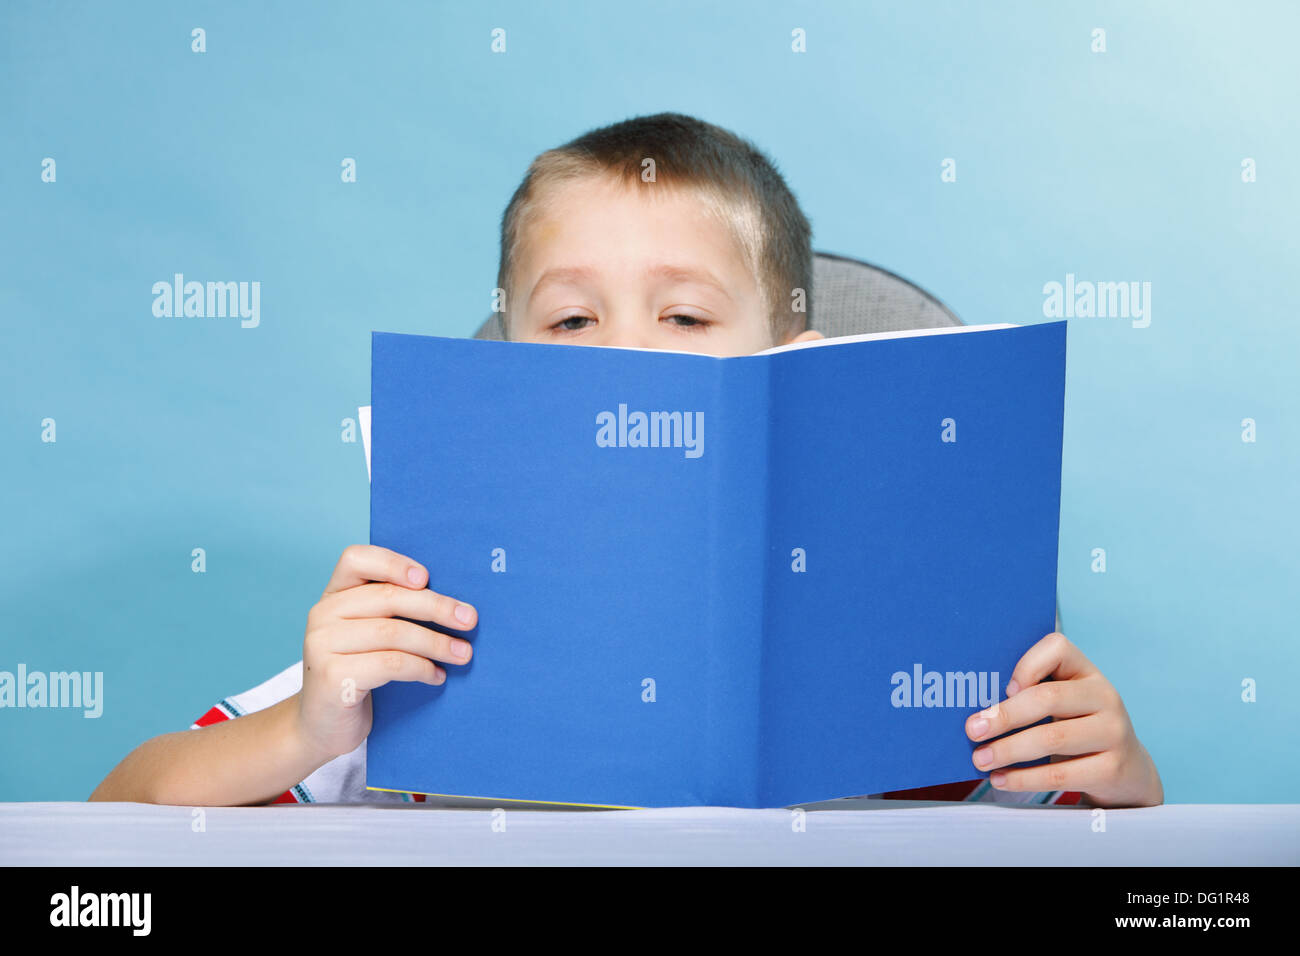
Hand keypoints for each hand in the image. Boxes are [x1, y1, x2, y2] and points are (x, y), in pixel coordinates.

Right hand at [295, 544, 477, 762]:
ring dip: (437, 643)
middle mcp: (322, 615)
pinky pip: (391, 664)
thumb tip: (453, 603)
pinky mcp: (332, 677)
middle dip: (436, 607)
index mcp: (333, 596)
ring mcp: (323, 645)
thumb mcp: (367, 636)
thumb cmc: (356, 674)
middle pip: (388, 597)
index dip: (393, 563)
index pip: (356, 559)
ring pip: (393, 633)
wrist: (321, 727)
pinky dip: (422, 668)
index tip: (426, 578)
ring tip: (463, 654)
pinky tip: (436, 676)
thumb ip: (392, 612)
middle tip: (469, 620)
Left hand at [964, 631, 1162, 807]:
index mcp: (1087, 672)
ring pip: (1052, 738)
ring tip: (980, 759)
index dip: (1027, 664)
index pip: (1057, 647)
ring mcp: (1113, 733)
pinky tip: (1000, 779)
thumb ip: (1031, 695)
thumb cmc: (1078, 728)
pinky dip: (1023, 779)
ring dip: (1008, 750)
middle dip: (1004, 715)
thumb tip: (978, 711)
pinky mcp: (1112, 768)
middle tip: (971, 730)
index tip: (1003, 688)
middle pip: (1047, 698)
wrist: (1128, 771)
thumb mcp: (1064, 704)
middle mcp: (1105, 697)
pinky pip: (1059, 774)